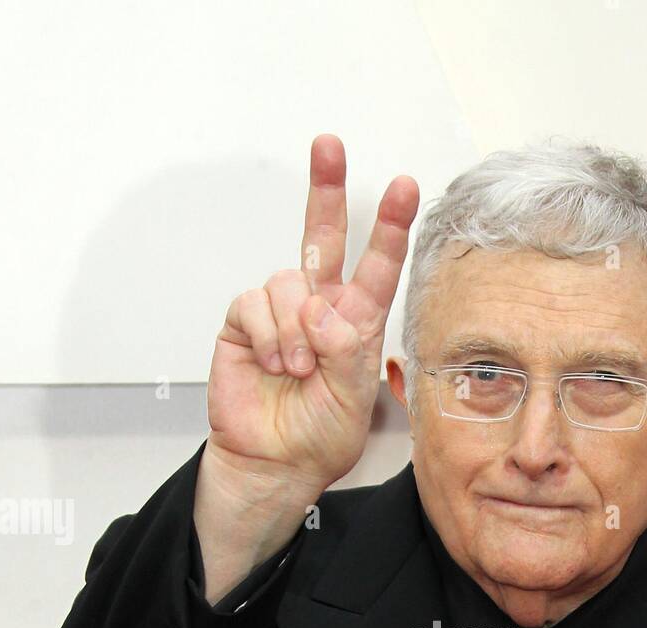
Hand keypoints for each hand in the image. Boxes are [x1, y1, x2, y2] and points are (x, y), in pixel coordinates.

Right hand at [204, 133, 419, 495]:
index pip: (376, 267)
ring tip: (299, 369)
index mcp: (356, 322)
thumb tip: (321, 309)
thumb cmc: (319, 437)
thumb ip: (346, 353)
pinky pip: (254, 303)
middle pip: (323, 236)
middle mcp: (318, 308)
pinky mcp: (242, 323)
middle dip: (325, 188)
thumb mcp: (352, 401)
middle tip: (329, 144)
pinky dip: (268, 334)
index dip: (389, 227)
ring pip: (289, 283)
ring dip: (296, 328)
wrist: (274, 464)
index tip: (404, 187)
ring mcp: (279, 313)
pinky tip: (275, 364)